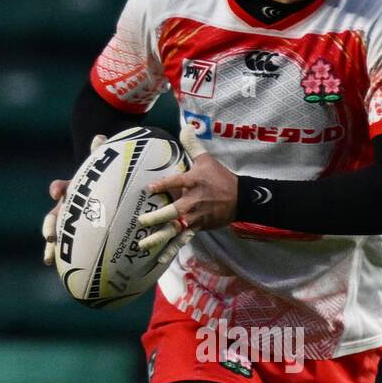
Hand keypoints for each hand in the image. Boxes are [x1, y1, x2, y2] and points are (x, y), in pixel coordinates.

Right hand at [41, 134, 107, 264]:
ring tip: (48, 259)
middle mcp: (67, 207)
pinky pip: (72, 250)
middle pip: (54, 217)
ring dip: (51, 247)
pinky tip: (69, 273)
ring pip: (58, 236)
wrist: (104, 192)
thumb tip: (99, 136)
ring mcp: (70, 223)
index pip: (61, 188)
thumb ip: (101, 154)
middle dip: (49, 226)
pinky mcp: (77, 237)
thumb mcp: (103, 167)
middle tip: (49, 236)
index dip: (58, 190)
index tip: (56, 193)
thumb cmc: (104, 180)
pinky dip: (69, 261)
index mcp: (73, 191)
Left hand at [137, 124, 237, 256]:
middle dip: (157, 218)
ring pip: (175, 229)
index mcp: (193, 182)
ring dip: (159, 238)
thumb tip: (185, 125)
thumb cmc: (220, 177)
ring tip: (142, 245)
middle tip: (141, 222)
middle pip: (173, 212)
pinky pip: (183, 240)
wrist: (240, 198)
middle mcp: (192, 201)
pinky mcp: (198, 227)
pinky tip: (159, 257)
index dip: (162, 186)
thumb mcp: (206, 159)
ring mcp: (195, 217)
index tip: (148, 189)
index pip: (175, 183)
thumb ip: (192, 144)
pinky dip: (172, 249)